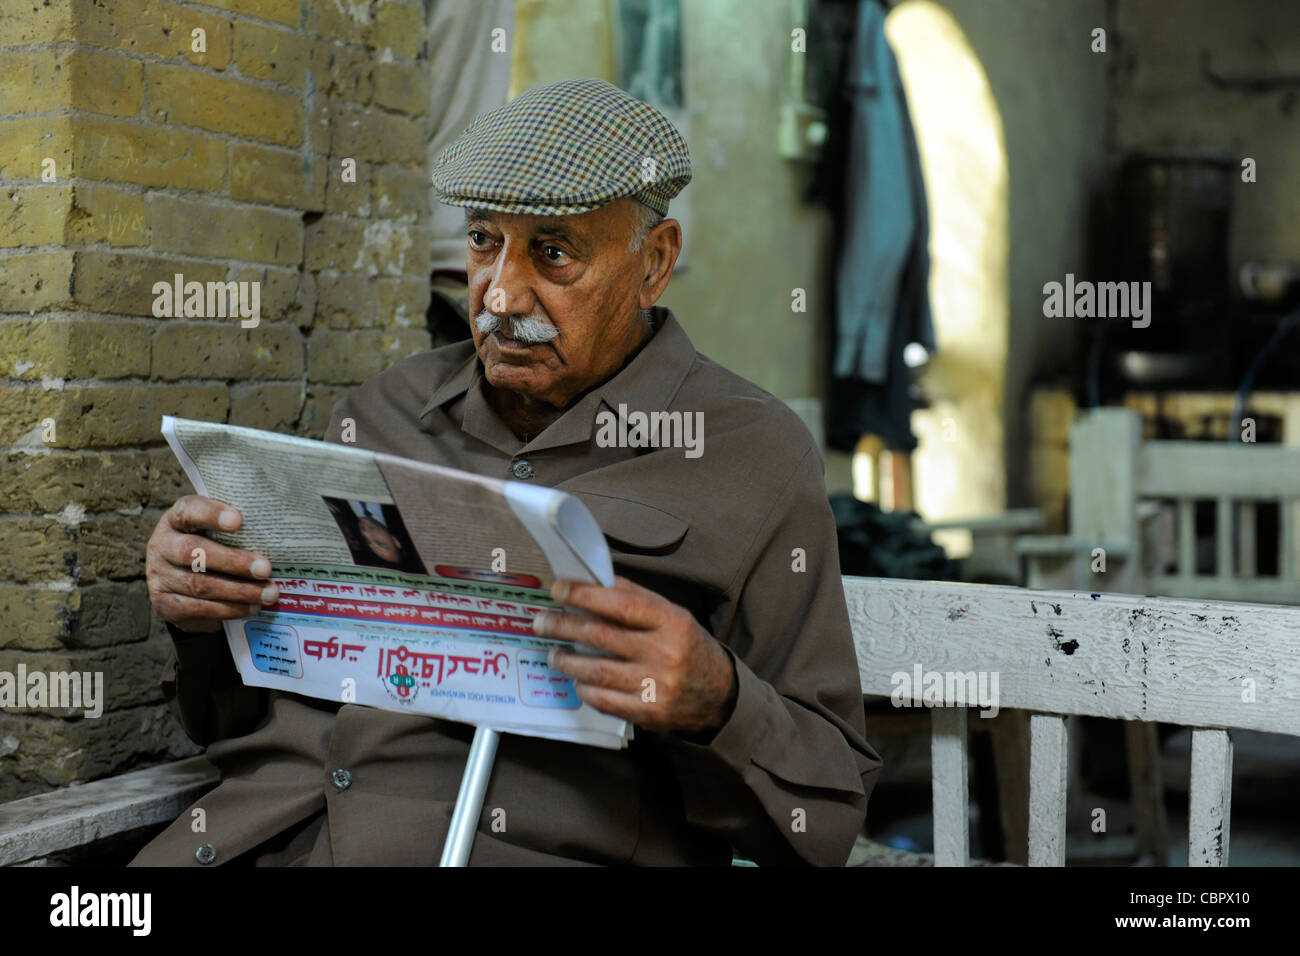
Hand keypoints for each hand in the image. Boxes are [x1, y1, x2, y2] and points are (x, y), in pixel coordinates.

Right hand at [145, 495, 277, 632]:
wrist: (179, 573)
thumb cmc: (210, 543)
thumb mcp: (217, 529)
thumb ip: (238, 528)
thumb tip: (279, 537)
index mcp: (175, 519)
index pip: (189, 511)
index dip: (211, 515)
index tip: (238, 520)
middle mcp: (161, 546)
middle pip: (193, 553)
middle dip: (234, 562)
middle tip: (266, 569)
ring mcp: (159, 576)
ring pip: (197, 586)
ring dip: (237, 593)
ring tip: (267, 594)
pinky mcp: (163, 603)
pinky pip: (195, 610)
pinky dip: (226, 611)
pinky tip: (249, 608)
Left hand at [535, 576, 737, 735]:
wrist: (717, 693)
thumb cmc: (687, 645)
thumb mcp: (670, 615)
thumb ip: (634, 598)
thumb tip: (591, 582)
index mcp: (672, 622)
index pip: (620, 604)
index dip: (584, 595)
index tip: (558, 590)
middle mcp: (666, 653)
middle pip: (601, 637)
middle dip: (564, 627)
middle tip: (541, 622)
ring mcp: (657, 687)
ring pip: (598, 672)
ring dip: (567, 662)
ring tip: (554, 653)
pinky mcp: (649, 713)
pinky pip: (605, 701)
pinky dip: (585, 689)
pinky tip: (578, 681)